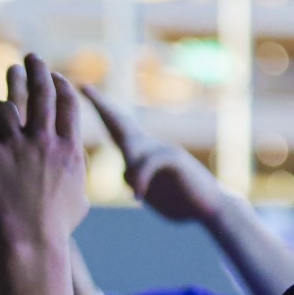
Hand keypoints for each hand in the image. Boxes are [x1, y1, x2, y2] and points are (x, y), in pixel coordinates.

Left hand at [0, 55, 89, 248]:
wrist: (24, 243)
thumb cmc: (52, 229)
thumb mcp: (76, 199)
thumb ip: (74, 172)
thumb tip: (74, 158)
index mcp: (68, 149)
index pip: (68, 106)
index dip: (61, 86)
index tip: (56, 75)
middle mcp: (43, 141)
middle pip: (40, 94)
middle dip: (35, 70)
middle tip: (29, 58)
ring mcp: (13, 146)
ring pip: (4, 108)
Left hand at [81, 85, 227, 224]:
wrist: (209, 207)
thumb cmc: (179, 201)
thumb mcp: (149, 190)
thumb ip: (135, 178)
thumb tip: (125, 170)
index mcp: (141, 153)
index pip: (116, 128)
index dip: (101, 112)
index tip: (84, 91)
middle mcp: (150, 145)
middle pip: (121, 123)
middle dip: (102, 106)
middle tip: (84, 87)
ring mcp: (163, 149)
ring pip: (132, 150)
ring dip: (131, 172)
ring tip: (137, 194)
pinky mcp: (175, 158)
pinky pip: (148, 163)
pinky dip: (141, 180)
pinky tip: (139, 198)